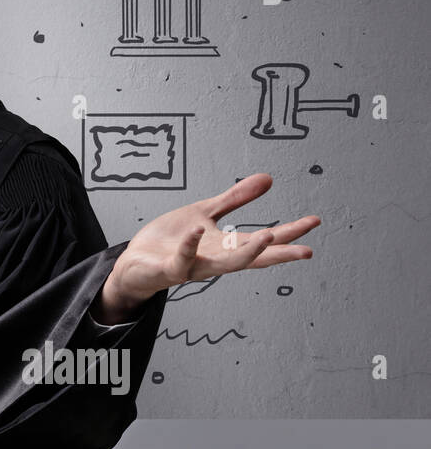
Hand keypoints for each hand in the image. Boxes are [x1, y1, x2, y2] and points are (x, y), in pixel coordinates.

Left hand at [100, 173, 319, 321]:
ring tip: (268, 237)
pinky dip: (190, 246)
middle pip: (252, 258)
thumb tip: (268, 179)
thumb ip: (235, 199)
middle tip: (306, 249)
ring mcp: (194, 266)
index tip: (314, 221)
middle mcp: (214, 260)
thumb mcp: (205, 213)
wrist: (135, 262)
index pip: (263, 240)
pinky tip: (197, 230)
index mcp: (225, 246)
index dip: (289, 232)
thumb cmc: (170, 241)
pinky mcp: (170, 269)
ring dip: (246, 253)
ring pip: (224, 265)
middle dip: (279, 253)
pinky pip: (182, 260)